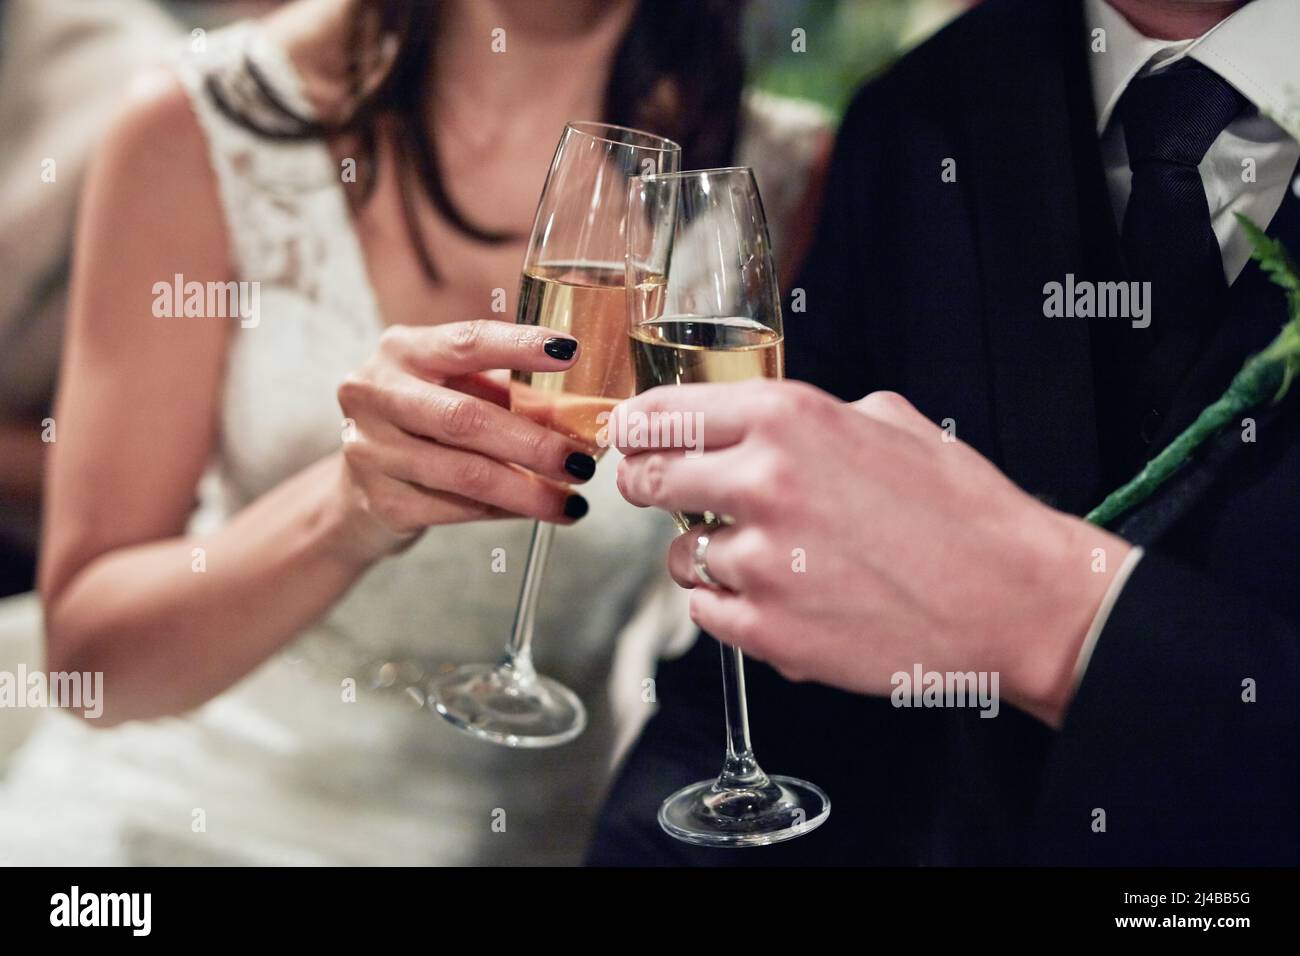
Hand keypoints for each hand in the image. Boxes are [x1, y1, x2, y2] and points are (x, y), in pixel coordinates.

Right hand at [333, 320, 594, 559]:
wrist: (359, 485)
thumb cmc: (425, 423)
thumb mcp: (458, 389)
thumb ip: (509, 392)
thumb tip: (580, 411)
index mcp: (403, 351)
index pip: (466, 342)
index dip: (519, 346)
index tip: (571, 351)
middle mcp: (377, 394)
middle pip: (466, 419)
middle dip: (533, 443)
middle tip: (581, 462)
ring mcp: (372, 450)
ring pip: (467, 474)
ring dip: (529, 491)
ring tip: (571, 501)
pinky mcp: (383, 501)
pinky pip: (459, 509)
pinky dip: (506, 511)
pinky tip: (534, 510)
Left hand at [610, 382, 1131, 726]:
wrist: (1015, 598)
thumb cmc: (962, 511)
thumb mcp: (886, 421)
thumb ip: (805, 416)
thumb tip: (752, 422)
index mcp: (786, 419)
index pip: (659, 413)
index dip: (636, 428)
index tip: (631, 437)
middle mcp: (762, 483)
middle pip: (648, 481)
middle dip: (653, 486)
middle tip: (670, 494)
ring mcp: (760, 563)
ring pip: (679, 555)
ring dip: (707, 553)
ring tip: (769, 556)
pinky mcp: (768, 632)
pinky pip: (706, 612)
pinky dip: (730, 604)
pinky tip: (780, 595)